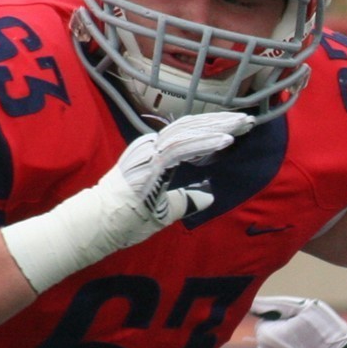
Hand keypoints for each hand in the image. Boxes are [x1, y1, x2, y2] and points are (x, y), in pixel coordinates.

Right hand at [0, 110, 251, 293]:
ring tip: (243, 124)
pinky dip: (204, 142)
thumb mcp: (161, 211)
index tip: (239, 127)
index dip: (213, 127)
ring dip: (217, 127)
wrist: (97, 227)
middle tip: (249, 119)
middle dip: (222, 121)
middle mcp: (151, 147)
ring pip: (188, 132)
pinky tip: (226, 140)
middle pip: (190, 127)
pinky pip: (181, 147)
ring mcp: (149, 152)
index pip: (187, 135)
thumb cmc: (124, 220)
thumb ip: (183, 201)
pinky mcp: (149, 162)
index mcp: (154, 154)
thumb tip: (208, 196)